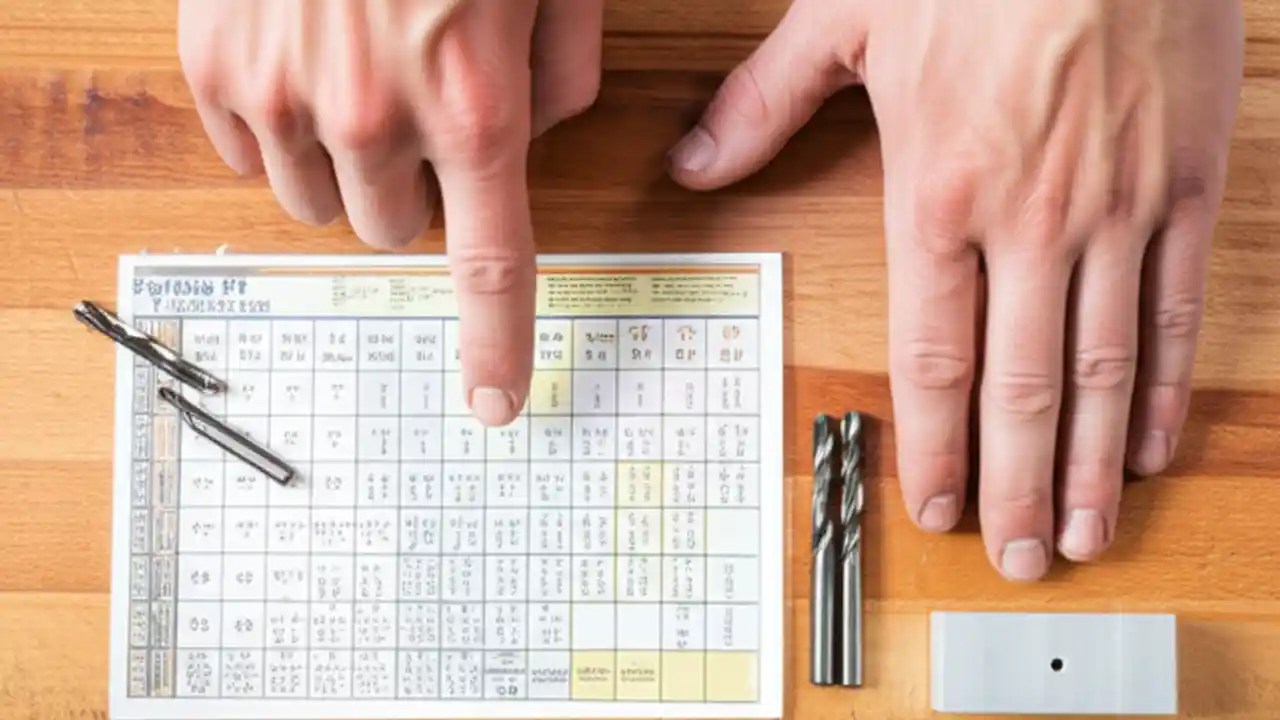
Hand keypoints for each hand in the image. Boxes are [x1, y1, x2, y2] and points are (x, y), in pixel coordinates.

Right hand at [179, 0, 603, 425]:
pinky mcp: (214, 65)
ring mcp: (280, 94)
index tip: (493, 403)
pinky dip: (286, 127)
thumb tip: (528, 141)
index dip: (496, 342)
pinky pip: (253, 155)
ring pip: (322, 203)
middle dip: (416, 191)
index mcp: (473, 103)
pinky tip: (305, 59)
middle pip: (396, 233)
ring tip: (360, 75)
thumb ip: (558, 80)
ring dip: (350, 164)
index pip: (492, 262)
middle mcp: (371, 117)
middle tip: (419, 110)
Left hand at [669, 1, 1243, 579]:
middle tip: (1015, 557)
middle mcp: (1030, 221)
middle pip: (1022, 389)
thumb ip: (763, 104)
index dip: (935, 446)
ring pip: (1103, 368)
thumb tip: (692, 160)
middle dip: (1018, 486)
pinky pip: (1173, 303)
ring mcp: (1115, 207)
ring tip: (1085, 533)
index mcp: (938, 192)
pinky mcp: (1183, 181)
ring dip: (1093, 464)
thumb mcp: (840, 15)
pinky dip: (1163, 383)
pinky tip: (1151, 441)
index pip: (931, 356)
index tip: (937, 506)